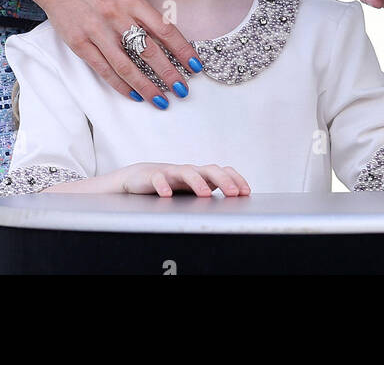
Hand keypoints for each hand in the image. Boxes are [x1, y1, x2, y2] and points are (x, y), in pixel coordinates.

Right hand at [1, 0, 200, 102]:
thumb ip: (142, 11)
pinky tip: (133, 94)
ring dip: (146, 86)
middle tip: (182, 90)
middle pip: (148, 51)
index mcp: (131, 0)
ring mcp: (97, 31)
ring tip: (161, 100)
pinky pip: (104, 70)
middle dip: (169, 74)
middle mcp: (116, 16)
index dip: (182, 49)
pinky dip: (120, 85)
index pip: (164, 29)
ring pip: (127, 66)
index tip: (195, 65)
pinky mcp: (80, 44)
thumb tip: (166, 37)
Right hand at [111, 163, 250, 197]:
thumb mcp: (191, 192)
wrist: (138, 178)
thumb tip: (231, 213)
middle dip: (223, 180)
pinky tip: (167, 195)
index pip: (222, 171)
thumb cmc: (170, 186)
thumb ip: (208, 196)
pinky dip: (163, 186)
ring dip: (198, 182)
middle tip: (233, 193)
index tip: (245, 192)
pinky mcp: (152, 176)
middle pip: (209, 169)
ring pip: (187, 172)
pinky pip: (158, 178)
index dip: (235, 179)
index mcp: (200, 175)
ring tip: (206, 194)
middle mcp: (189, 172)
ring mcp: (171, 173)